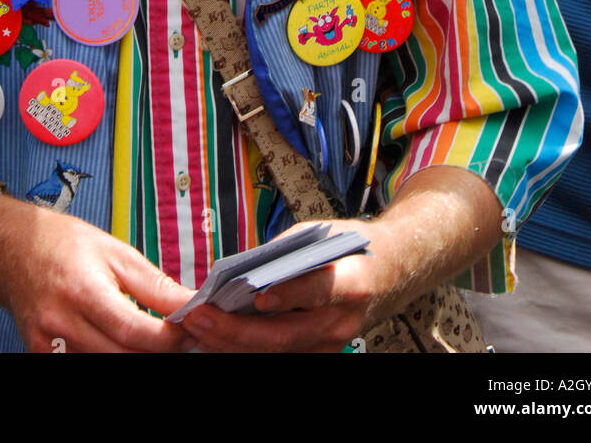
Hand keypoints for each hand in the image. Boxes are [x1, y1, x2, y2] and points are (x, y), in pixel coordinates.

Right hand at [5, 209, 193, 352]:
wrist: (14, 251)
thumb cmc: (64, 245)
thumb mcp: (116, 252)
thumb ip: (155, 284)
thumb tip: (191, 304)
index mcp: (82, 290)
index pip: (133, 329)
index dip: (168, 337)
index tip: (189, 329)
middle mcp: (61, 324)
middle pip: (124, 355)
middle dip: (158, 350)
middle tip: (178, 336)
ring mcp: (48, 346)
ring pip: (107, 364)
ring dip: (135, 354)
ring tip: (150, 335)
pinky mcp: (42, 357)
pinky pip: (87, 364)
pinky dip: (110, 355)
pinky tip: (120, 340)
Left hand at [180, 167, 504, 353]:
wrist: (392, 272)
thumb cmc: (350, 247)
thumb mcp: (321, 235)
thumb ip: (286, 253)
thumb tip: (241, 271)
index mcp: (351, 281)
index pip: (318, 290)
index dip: (289, 294)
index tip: (257, 296)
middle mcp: (344, 321)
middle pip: (287, 334)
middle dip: (237, 329)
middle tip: (200, 315)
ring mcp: (334, 343)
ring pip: (279, 353)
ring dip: (234, 343)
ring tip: (198, 328)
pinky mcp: (323, 353)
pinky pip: (282, 356)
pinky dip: (247, 349)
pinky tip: (218, 338)